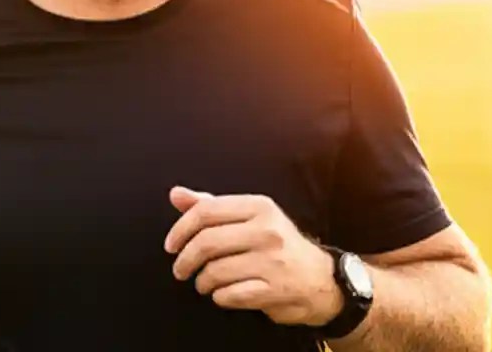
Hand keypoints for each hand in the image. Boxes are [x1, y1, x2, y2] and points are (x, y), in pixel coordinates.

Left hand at [163, 186, 342, 326]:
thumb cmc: (276, 244)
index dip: (180, 229)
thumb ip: (210, 206)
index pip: (206, 211)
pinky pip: (230, 295)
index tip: (171, 245)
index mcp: (259, 207)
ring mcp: (273, 262)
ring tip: (203, 282)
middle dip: (185, 260)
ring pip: (215, 271)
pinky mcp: (276, 290)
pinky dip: (219, 297)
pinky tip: (221, 294)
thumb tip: (175, 194)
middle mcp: (268, 231)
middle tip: (180, 269)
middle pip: (207, 243)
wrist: (321, 279)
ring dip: (201, 281)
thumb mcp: (249, 217)